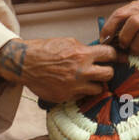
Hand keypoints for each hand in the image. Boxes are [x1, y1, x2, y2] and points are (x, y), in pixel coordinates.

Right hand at [0, 36, 117, 103]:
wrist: (24, 63)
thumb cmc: (46, 49)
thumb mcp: (69, 42)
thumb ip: (86, 49)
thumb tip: (100, 53)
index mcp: (82, 54)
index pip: (110, 54)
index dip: (114, 55)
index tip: (113, 57)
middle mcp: (80, 72)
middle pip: (109, 74)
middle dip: (107, 71)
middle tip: (102, 70)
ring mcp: (73, 86)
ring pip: (98, 89)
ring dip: (95, 84)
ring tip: (88, 79)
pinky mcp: (65, 97)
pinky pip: (82, 96)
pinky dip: (80, 91)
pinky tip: (74, 85)